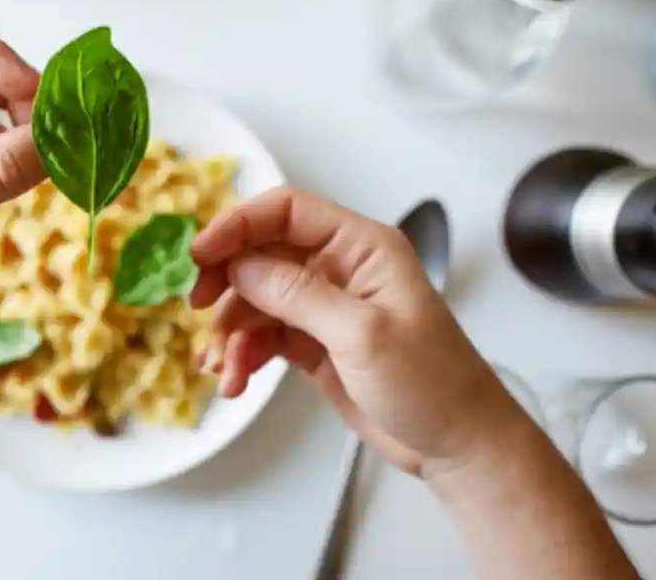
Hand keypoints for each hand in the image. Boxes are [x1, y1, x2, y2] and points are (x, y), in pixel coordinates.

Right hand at [190, 187, 530, 478]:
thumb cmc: (433, 384)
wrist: (457, 445)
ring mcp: (325, 306)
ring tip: (223, 367)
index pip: (287, 211)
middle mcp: (340, 268)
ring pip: (256, 298)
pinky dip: (243, 354)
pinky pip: (263, 334)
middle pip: (262, 252)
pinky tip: (234, 380)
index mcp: (362, 247)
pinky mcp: (315, 342)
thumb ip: (297, 294)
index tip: (200, 255)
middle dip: (226, 280)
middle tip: (197, 306)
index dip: (238, 225)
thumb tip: (241, 265)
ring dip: (230, 330)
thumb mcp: (361, 334)